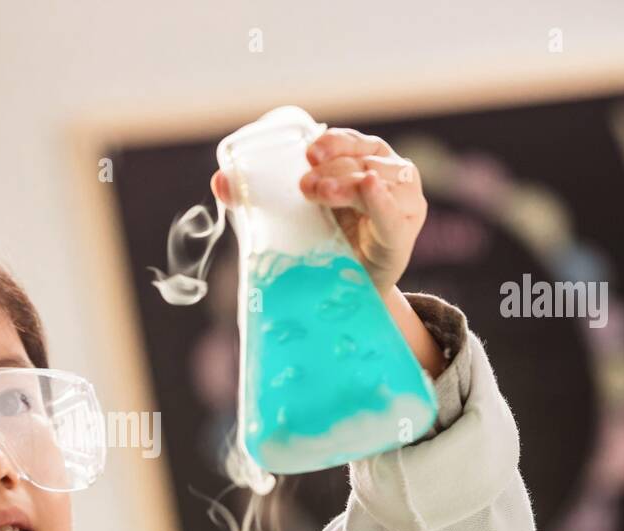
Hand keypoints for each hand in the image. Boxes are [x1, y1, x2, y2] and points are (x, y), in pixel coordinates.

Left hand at [210, 127, 425, 296]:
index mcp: (364, 164)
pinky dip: (381, 200)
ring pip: (378, 178)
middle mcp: (389, 177)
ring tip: (320, 193)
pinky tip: (371, 188)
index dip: (333, 141)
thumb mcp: (296, 218)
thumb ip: (263, 199)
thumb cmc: (325, 247)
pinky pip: (394, 213)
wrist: (347, 296)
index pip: (354, 142)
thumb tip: (219, 180)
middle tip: (304, 184)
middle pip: (365, 158)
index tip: (307, 152)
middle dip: (334, 165)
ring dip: (347, 181)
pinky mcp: (403, 235)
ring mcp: (402, 203)